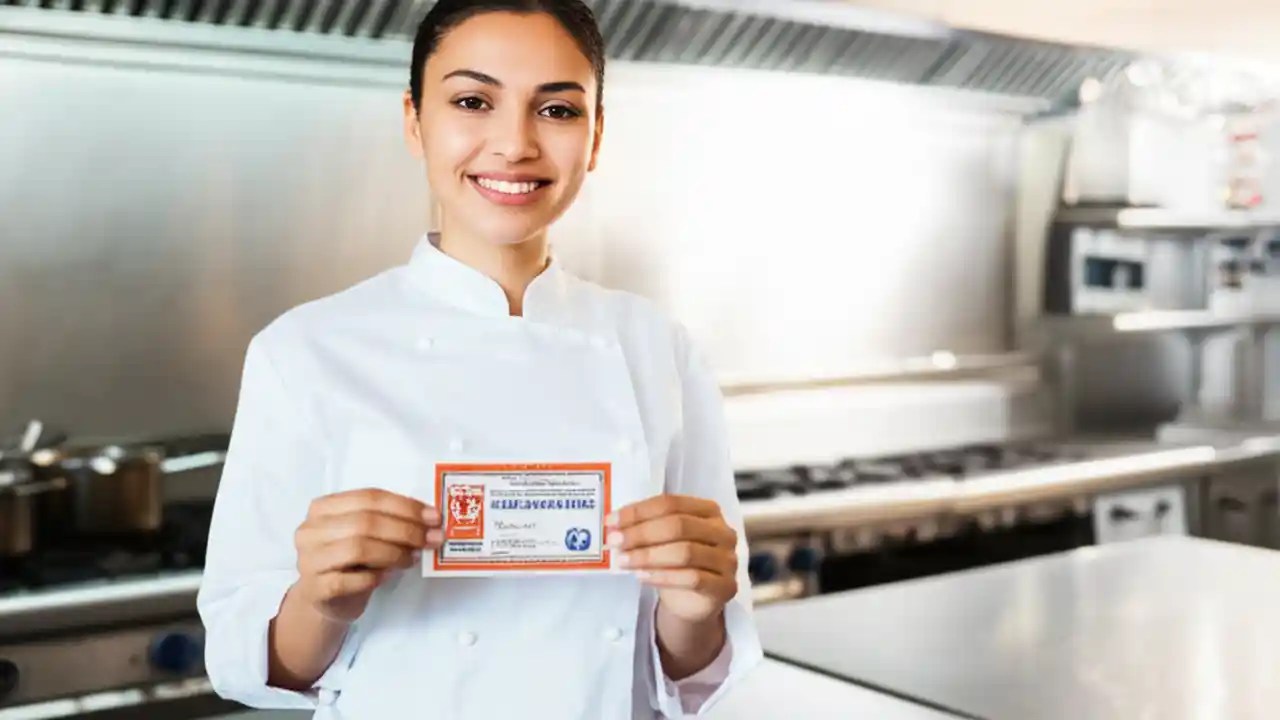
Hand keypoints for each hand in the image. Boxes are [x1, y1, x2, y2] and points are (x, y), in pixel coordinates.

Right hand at [293, 488, 442, 623]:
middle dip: (406, 530)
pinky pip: (349, 580)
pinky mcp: (314, 588)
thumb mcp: (366, 534)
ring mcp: (309, 559)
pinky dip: (373, 578)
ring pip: (358, 548)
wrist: (327, 599)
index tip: (433, 517)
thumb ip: (388, 521)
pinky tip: (387, 577)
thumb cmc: (351, 561)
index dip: (405, 506)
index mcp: (324, 507)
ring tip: (413, 558)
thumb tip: (429, 521)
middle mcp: (310, 530)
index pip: (369, 497)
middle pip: (365, 522)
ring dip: (394, 553)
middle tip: (431, 539)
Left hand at [607, 495, 738, 623]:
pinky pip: (693, 579)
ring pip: (685, 553)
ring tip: (623, 561)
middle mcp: (723, 532)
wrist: (694, 600)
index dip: (639, 511)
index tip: (612, 521)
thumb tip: (614, 524)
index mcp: (709, 510)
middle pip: (679, 526)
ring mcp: (727, 560)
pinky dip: (663, 577)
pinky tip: (642, 577)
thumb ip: (646, 527)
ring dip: (648, 556)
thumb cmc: (678, 561)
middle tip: (614, 541)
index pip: (671, 503)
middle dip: (641, 533)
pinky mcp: (726, 587)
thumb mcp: (664, 539)